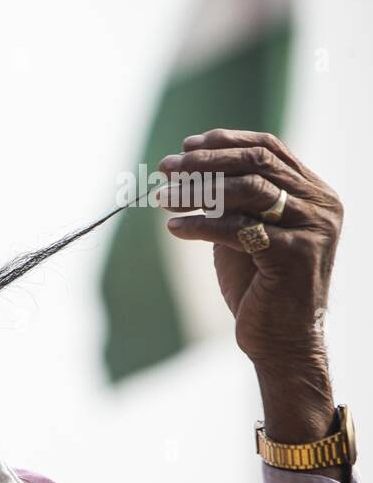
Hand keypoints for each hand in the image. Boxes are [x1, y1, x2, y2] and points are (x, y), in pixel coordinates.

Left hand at [158, 128, 343, 461]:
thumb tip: (187, 168)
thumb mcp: (247, 232)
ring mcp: (312, 228)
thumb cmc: (260, 287)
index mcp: (314, 192)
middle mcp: (320, 204)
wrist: (282, 340)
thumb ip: (231, 201)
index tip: (186, 145)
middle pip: (257, 163)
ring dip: (198, 190)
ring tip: (162, 197)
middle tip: (166, 167)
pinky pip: (238, 229)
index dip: (225, 142)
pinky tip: (173, 227)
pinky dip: (201, 225)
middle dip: (206, 161)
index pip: (269, 148)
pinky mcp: (294, 254)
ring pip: (248, 191)